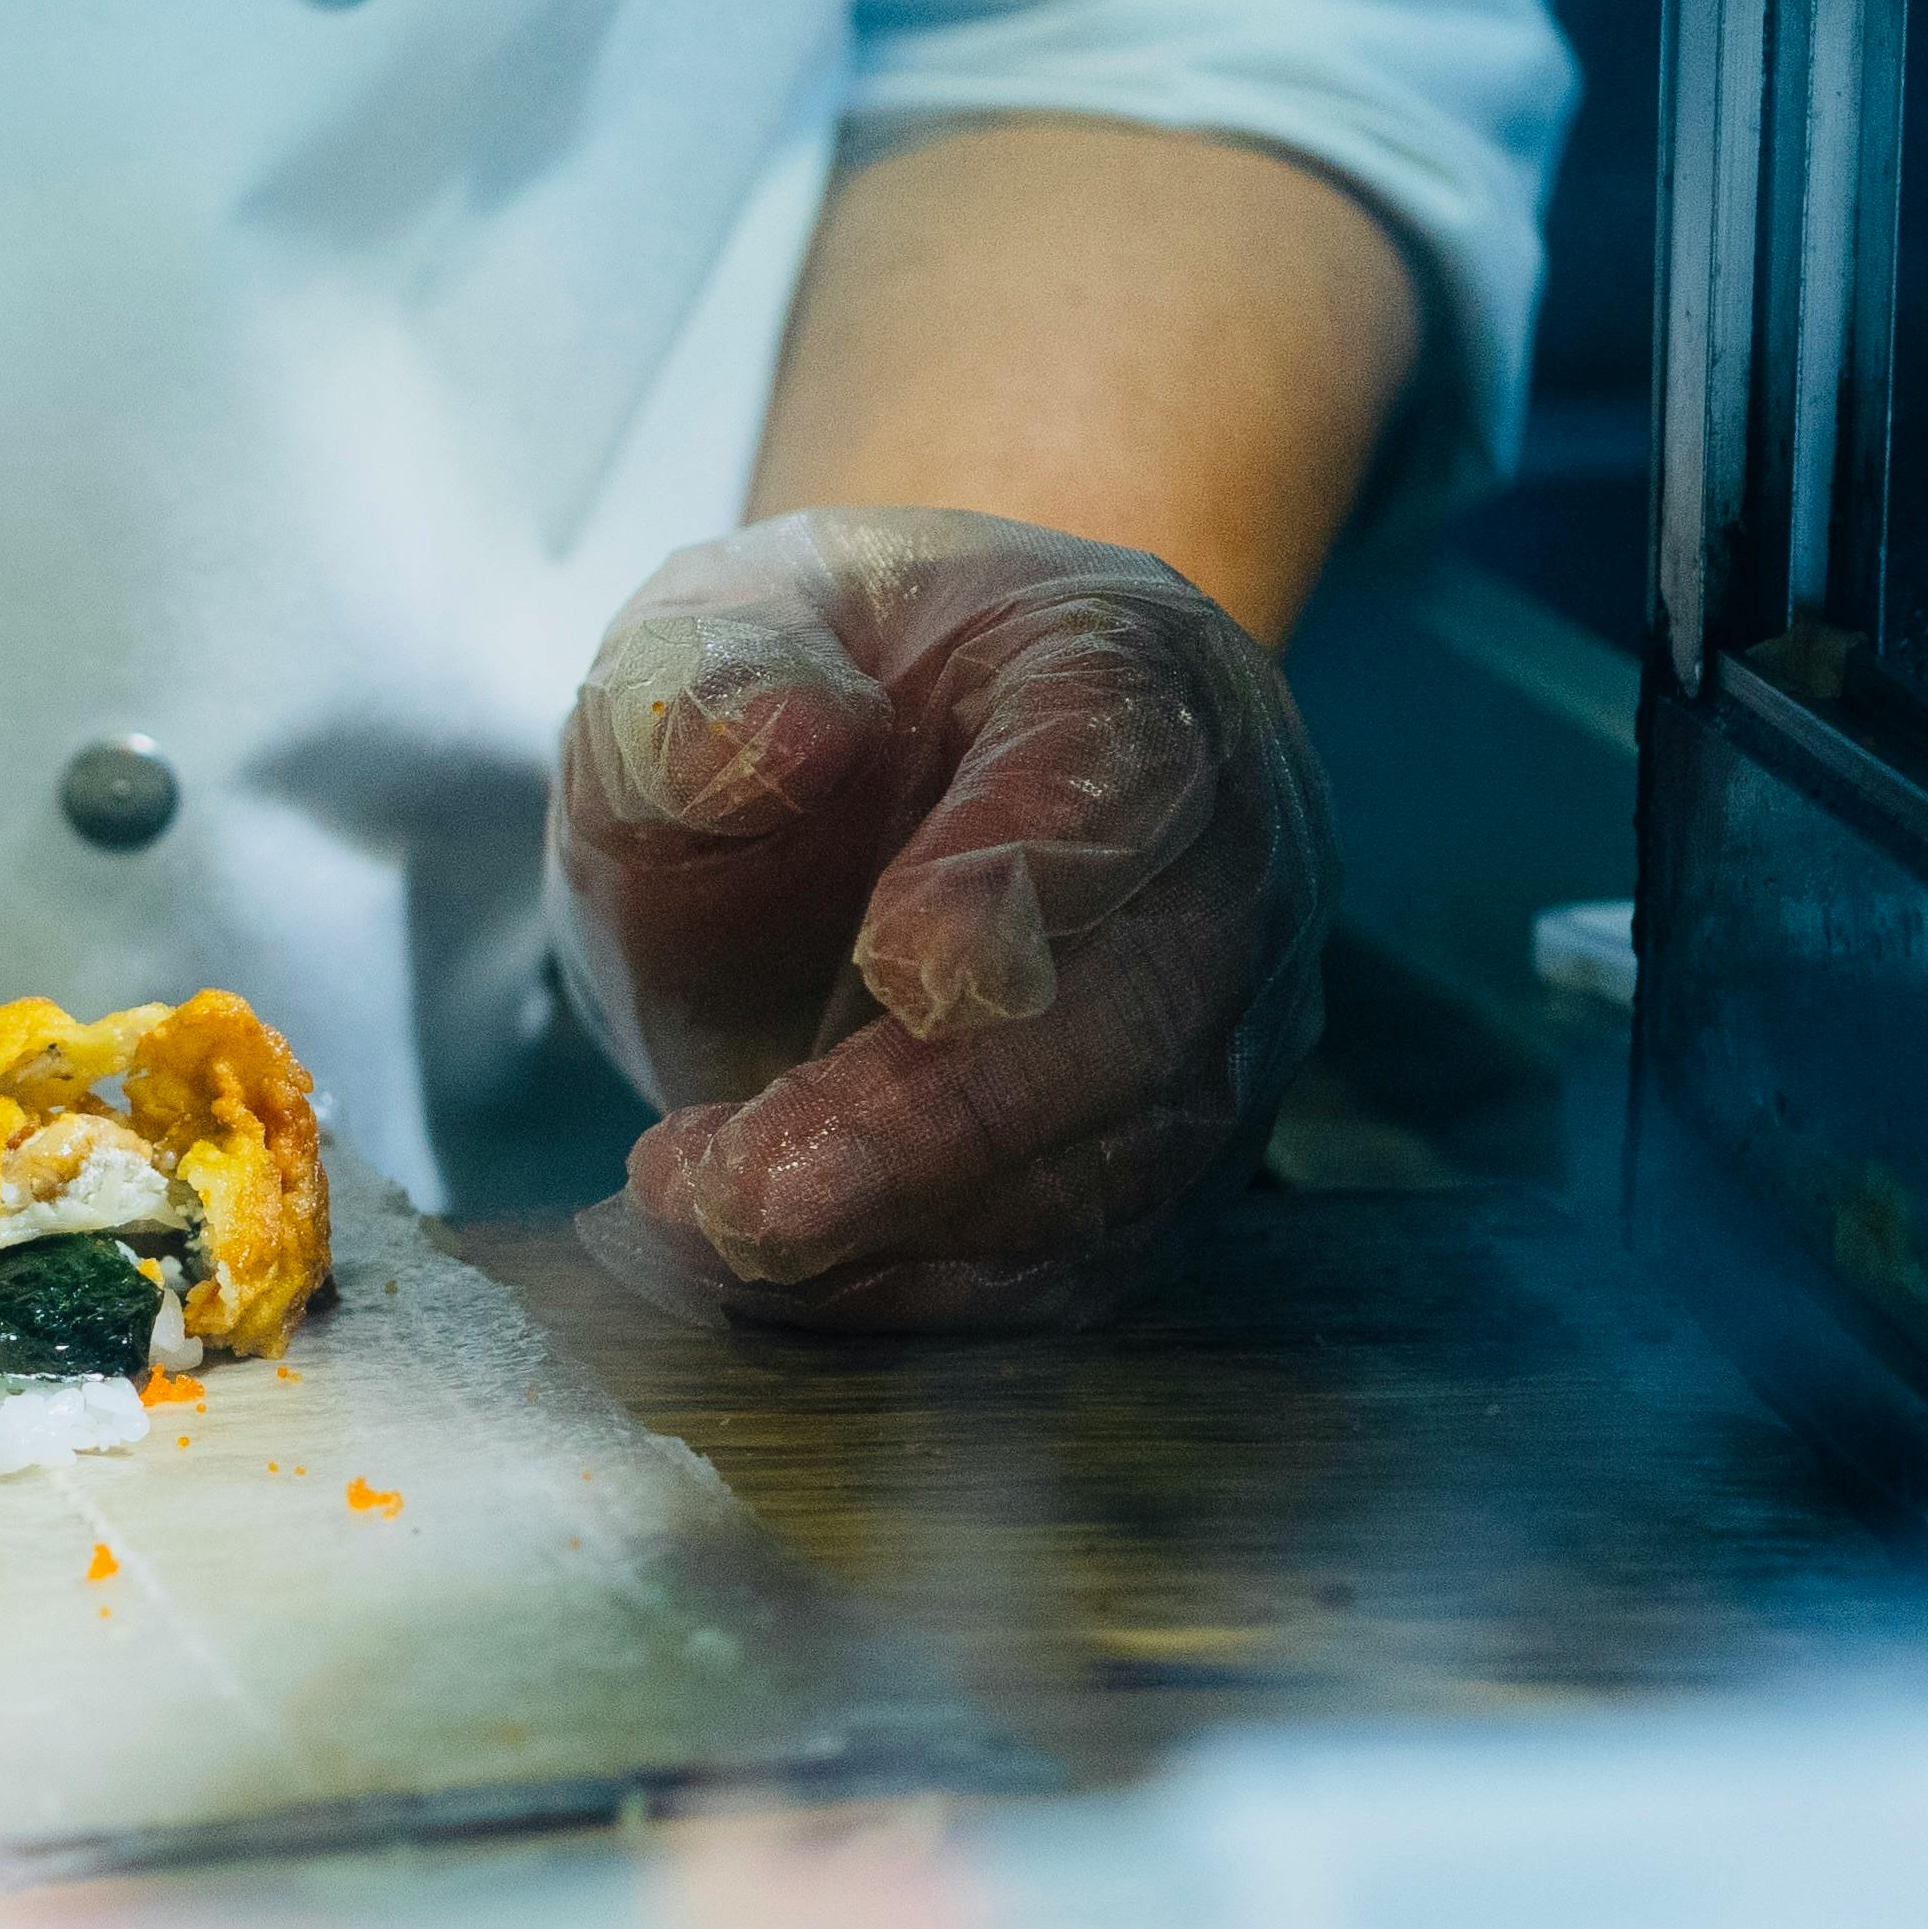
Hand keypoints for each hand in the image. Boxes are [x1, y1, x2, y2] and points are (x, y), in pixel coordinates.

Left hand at [546, 509, 1333, 1331]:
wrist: (844, 780)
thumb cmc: (787, 690)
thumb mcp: (707, 638)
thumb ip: (716, 681)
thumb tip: (778, 742)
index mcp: (1125, 667)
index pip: (1117, 773)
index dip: (1021, 875)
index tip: (898, 963)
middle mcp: (1223, 855)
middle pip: (1137, 1012)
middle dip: (934, 1119)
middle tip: (746, 1186)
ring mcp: (1217, 1025)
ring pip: (1116, 1172)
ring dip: (906, 1226)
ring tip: (704, 1218)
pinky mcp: (1157, 1163)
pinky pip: (1070, 1266)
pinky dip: (910, 1290)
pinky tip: (749, 1270)